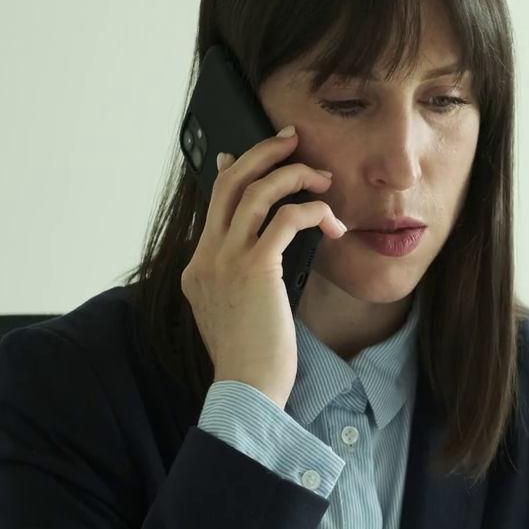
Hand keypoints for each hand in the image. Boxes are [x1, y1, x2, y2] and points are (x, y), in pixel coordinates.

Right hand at [180, 127, 345, 405]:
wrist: (247, 389)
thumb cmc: (252, 358)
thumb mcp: (236, 311)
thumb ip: (240, 277)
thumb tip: (266, 251)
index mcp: (197, 267)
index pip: (213, 203)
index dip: (234, 171)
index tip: (248, 154)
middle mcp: (205, 258)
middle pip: (230, 182)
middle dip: (264, 153)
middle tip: (292, 139)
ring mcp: (226, 261)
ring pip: (257, 191)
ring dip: (294, 175)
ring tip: (323, 178)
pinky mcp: (255, 269)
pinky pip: (285, 219)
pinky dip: (312, 212)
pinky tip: (331, 224)